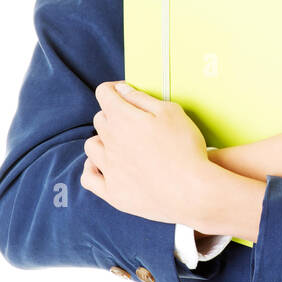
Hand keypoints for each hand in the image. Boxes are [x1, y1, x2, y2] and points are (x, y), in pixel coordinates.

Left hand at [81, 81, 212, 225]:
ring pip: (92, 146)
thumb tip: (121, 90)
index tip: (123, 92)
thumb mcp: (171, 112)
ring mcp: (109, 168)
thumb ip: (142, 98)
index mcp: (123, 118)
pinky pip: (88, 178)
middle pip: (100, 119)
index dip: (113, 89)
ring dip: (102, 140)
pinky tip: (101, 166)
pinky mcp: (112, 192)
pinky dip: (91, 169)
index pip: (104, 94)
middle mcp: (110, 141)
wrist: (192, 191)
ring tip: (119, 143)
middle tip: (132, 120)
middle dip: (113, 114)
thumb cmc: (185, 148)